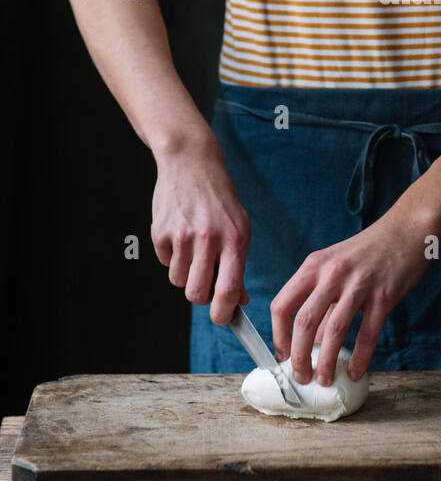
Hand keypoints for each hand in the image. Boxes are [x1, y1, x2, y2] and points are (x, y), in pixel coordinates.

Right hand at [151, 134, 250, 323]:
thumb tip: (238, 301)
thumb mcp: (239, 227)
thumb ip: (238, 264)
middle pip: (197, 294)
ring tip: (194, 249)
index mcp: (235, 239)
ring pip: (179, 281)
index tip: (223, 318)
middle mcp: (208, 238)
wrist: (191, 162)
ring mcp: (182, 235)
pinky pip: (165, 263)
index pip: (227, 291)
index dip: (223, 313)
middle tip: (205, 286)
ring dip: (185, 273)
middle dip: (200, 297)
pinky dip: (172, 256)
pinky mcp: (160, 232)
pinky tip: (181, 234)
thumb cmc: (220, 200)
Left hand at [271, 209, 431, 386]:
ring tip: (325, 380)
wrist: (406, 230)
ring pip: (334, 331)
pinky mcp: (384, 295)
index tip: (283, 356)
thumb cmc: (369, 251)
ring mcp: (358, 284)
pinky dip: (360, 358)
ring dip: (326, 362)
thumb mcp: (336, 267)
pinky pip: (367, 334)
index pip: (282, 305)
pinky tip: (355, 372)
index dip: (278, 336)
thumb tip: (311, 341)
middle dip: (299, 356)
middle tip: (301, 377)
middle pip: (304, 322)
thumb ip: (323, 301)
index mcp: (314, 265)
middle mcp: (332, 273)